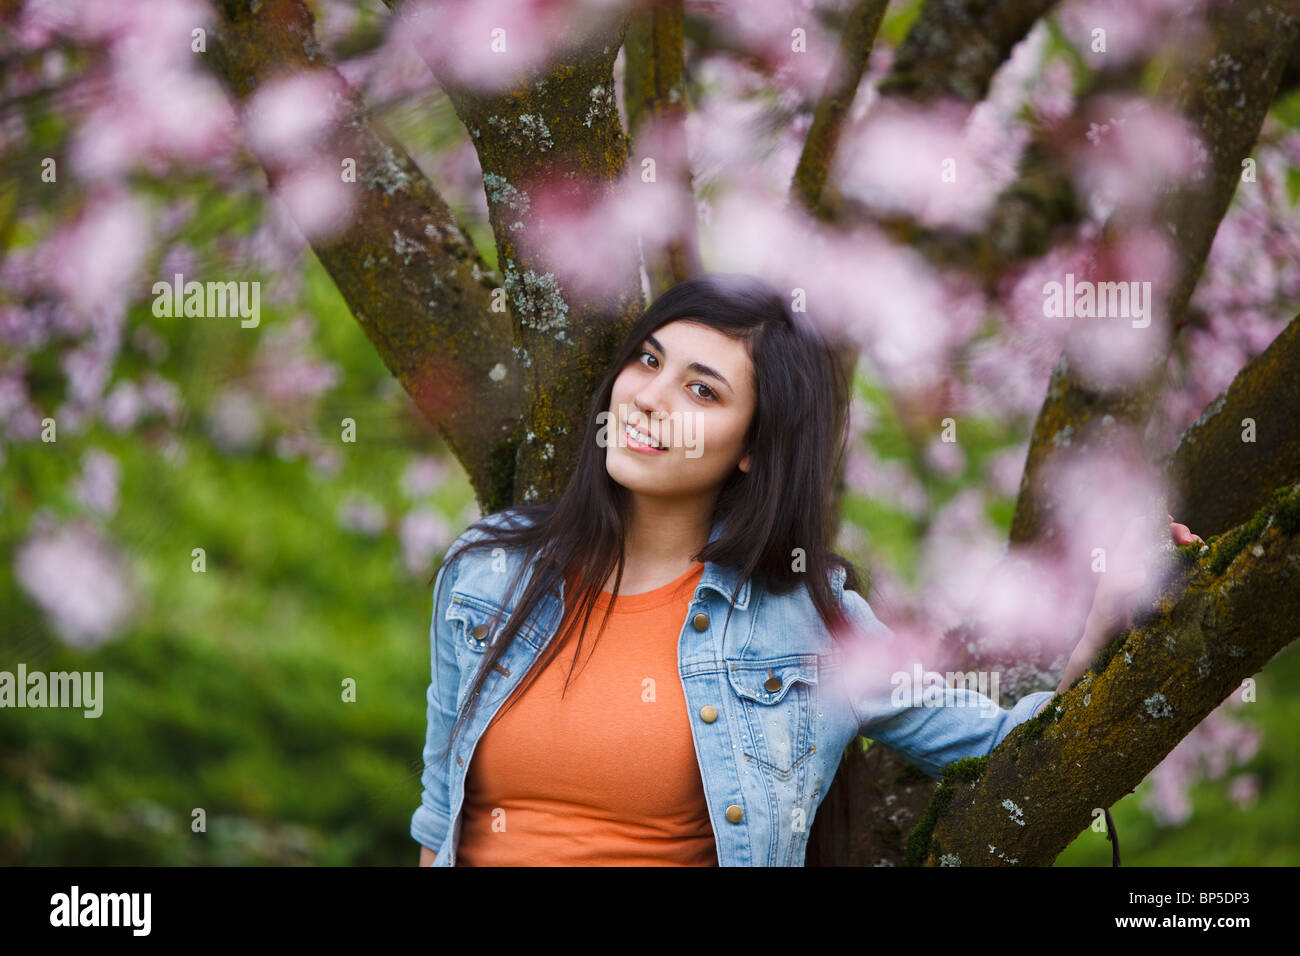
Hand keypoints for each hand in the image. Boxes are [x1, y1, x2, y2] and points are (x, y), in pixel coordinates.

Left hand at [1090, 513, 1203, 630]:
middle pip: (1162, 534)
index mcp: (1125, 554)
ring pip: (1174, 548)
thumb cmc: (1105, 610)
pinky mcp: (1164, 583)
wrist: (1109, 630)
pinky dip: (1194, 560)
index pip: (1139, 526)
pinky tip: (1202, 562)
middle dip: (1179, 531)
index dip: (1154, 519)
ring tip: (1201, 547)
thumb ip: (1122, 584)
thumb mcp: (1110, 596)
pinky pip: (1182, 566)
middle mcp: (1141, 557)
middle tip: (1191, 541)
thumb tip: (1144, 574)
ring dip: (1190, 544)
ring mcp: (1153, 569)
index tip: (1170, 520)